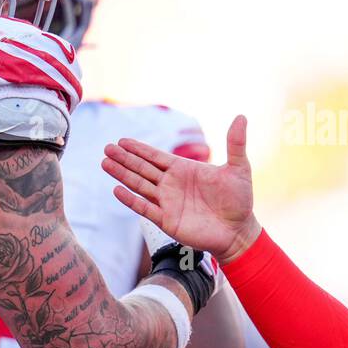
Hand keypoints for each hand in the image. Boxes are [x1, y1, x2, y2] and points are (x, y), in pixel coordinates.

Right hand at [102, 115, 260, 263]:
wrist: (239, 231)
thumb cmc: (240, 200)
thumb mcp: (239, 168)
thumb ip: (236, 143)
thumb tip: (242, 116)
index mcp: (184, 170)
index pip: (156, 157)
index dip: (139, 149)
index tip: (122, 140)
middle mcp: (172, 185)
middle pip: (143, 168)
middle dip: (125, 158)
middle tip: (107, 148)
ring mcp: (168, 203)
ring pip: (139, 185)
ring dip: (122, 174)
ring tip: (105, 163)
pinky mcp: (167, 221)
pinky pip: (145, 208)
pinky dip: (131, 199)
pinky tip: (117, 189)